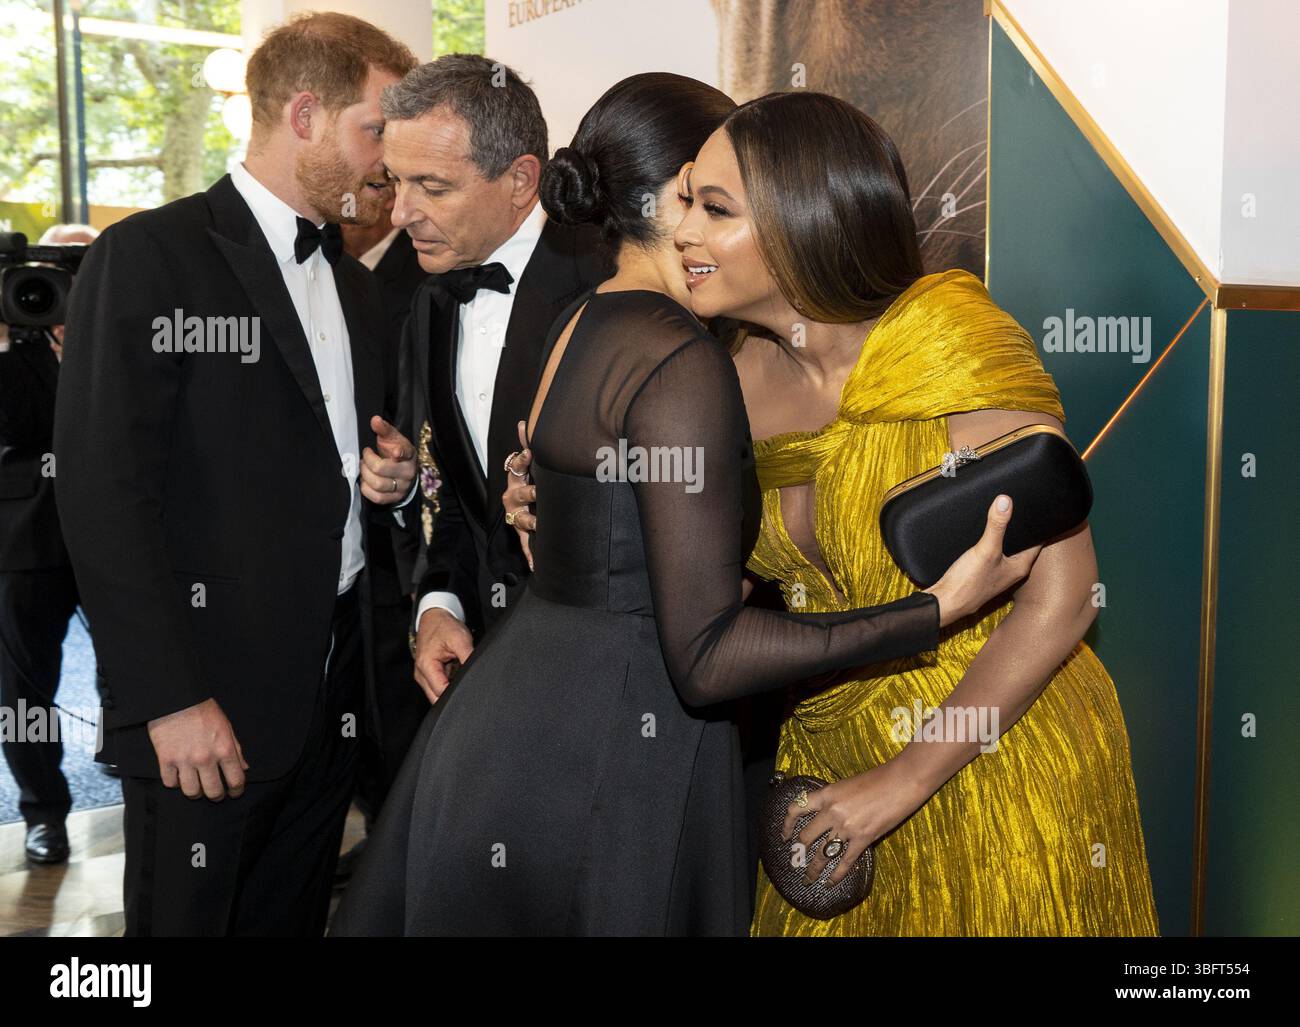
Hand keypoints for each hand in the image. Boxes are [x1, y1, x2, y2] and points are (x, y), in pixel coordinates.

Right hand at [146, 698, 248, 799]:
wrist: (176, 698)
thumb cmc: (203, 710)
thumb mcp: (227, 726)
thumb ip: (236, 749)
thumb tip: (244, 768)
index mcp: (224, 749)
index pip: (236, 780)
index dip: (237, 790)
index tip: (234, 792)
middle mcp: (205, 758)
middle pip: (213, 792)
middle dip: (217, 796)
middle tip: (216, 793)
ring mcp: (184, 761)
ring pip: (191, 792)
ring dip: (195, 793)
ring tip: (197, 787)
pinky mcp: (165, 760)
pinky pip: (170, 783)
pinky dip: (175, 783)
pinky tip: (179, 776)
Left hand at [361, 415, 415, 504]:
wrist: (402, 469)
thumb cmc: (394, 451)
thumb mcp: (391, 438)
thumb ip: (384, 429)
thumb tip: (375, 420)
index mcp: (409, 454)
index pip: (405, 452)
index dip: (400, 452)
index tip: (395, 452)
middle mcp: (408, 472)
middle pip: (381, 468)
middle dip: (367, 461)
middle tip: (365, 456)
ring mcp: (402, 487)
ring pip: (378, 484)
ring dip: (365, 475)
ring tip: (364, 467)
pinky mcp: (395, 498)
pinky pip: (377, 498)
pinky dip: (366, 489)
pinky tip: (366, 481)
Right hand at [414, 607, 473, 704]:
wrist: (434, 617)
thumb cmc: (444, 626)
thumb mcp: (460, 639)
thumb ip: (468, 658)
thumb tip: (477, 673)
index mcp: (426, 666)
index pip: (441, 692)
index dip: (457, 692)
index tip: (469, 685)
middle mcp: (421, 674)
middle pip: (437, 698)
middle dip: (453, 693)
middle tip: (466, 681)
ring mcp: (423, 676)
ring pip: (438, 694)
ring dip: (451, 688)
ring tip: (459, 672)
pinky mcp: (428, 675)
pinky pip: (438, 686)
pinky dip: (448, 683)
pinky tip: (456, 673)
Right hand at [503, 420, 534, 570]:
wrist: (514, 505)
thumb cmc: (525, 482)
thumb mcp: (524, 465)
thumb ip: (526, 444)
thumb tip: (523, 422)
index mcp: (515, 479)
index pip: (517, 467)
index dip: (522, 460)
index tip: (529, 453)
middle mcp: (513, 498)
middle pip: (522, 495)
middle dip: (532, 494)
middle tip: (540, 492)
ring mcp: (517, 516)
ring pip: (523, 520)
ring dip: (531, 522)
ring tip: (540, 524)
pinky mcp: (523, 532)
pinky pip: (526, 545)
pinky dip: (532, 555)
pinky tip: (537, 566)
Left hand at [783, 760, 927, 884]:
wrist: (901, 782)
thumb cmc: (877, 779)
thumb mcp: (847, 785)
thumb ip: (834, 800)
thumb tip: (826, 815)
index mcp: (826, 795)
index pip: (797, 809)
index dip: (787, 824)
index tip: (785, 835)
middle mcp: (832, 812)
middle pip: (807, 836)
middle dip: (799, 851)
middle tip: (796, 860)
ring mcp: (846, 827)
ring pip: (822, 853)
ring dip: (813, 868)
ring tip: (808, 878)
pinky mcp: (863, 839)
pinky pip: (844, 861)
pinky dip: (836, 874)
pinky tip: (830, 882)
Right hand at [924, 495, 1040, 627]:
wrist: (945, 603)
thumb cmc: (969, 583)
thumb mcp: (985, 550)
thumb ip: (996, 526)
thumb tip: (1006, 501)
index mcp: (1020, 567)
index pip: (1038, 542)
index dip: (1039, 526)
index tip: (1040, 509)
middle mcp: (1012, 571)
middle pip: (1023, 545)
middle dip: (1022, 529)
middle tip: (1023, 508)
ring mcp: (997, 573)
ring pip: (1008, 549)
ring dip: (1007, 536)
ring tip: (1005, 518)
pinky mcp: (983, 574)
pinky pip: (994, 554)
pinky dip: (993, 543)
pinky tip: (985, 535)